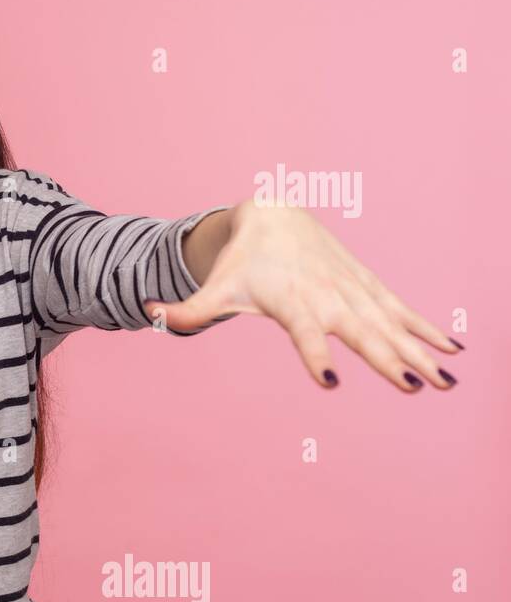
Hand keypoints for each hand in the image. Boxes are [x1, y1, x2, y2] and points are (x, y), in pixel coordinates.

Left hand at [141, 199, 462, 392]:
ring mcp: (353, 292)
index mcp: (293, 303)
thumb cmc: (243, 261)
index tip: (330, 380)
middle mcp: (329, 298)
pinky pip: (402, 311)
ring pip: (392, 326)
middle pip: (362, 334)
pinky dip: (428, 329)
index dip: (315, 356)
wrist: (274, 213)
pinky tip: (456, 351)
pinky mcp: (367, 287)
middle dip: (389, 360)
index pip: (304, 334)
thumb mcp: (216, 288)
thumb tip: (145, 315)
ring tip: (450, 381)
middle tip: (415, 388)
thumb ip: (187, 311)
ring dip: (422, 352)